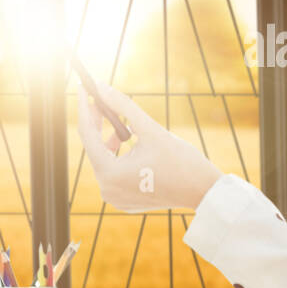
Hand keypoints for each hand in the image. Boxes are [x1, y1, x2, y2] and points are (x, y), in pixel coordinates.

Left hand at [78, 79, 223, 211]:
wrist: (203, 191)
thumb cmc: (181, 160)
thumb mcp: (151, 130)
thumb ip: (124, 106)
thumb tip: (101, 86)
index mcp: (110, 174)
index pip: (88, 135)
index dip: (85, 109)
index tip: (83, 89)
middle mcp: (108, 189)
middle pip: (94, 148)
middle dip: (97, 124)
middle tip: (101, 102)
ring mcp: (115, 198)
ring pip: (104, 161)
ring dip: (110, 141)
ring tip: (123, 126)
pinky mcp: (124, 201)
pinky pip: (114, 173)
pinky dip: (118, 157)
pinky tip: (130, 145)